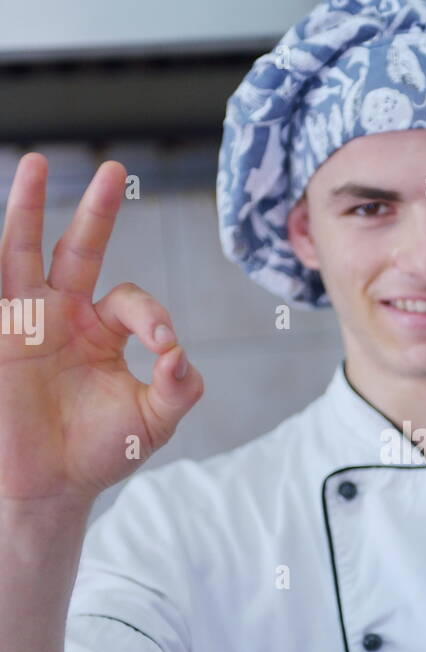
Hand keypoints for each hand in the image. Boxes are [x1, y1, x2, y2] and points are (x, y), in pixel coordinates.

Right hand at [0, 153, 203, 509]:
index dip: (152, 318)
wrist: (52, 487)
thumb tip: (181, 354)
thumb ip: (178, 388)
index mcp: (104, 329)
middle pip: (80, 249)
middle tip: (113, 169)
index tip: (162, 350)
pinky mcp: (1, 335)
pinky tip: (0, 225)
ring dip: (25, 209)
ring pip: (23, 252)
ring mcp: (26, 320)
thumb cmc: (102, 452)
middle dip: (96, 212)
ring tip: (34, 163)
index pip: (132, 300)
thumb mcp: (154, 422)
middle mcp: (65, 314)